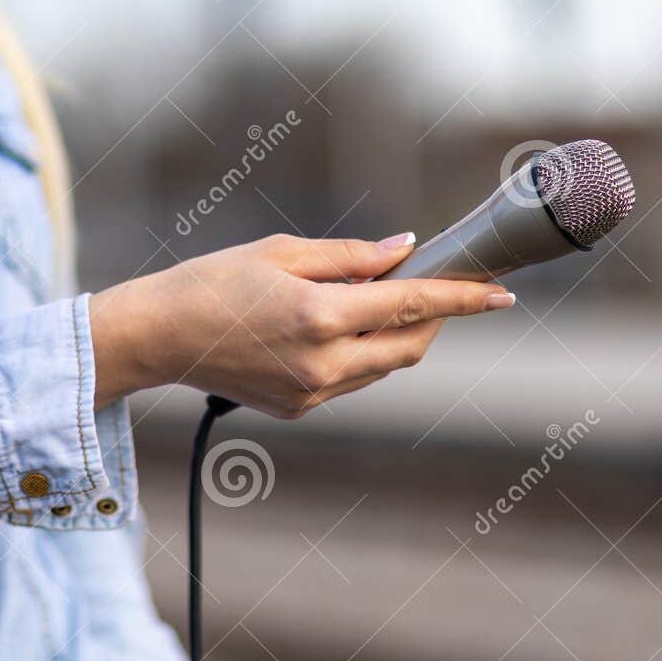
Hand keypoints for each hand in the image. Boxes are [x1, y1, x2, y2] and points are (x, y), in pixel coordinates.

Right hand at [89, 233, 514, 417]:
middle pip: (411, 346)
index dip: (464, 299)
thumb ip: (350, 256)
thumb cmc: (213, 282)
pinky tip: (337, 328)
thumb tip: (404, 252)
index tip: (503, 294)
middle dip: (436, 320)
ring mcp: (312, 393)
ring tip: (379, 301)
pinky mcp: (299, 408)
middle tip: (436, 288)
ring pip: (384, 366)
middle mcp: (323, 362)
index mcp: (320, 316)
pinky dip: (362, 353)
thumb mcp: (282, 253)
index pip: (413, 306)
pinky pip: (352, 379)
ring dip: (398, 336)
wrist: (158, 337)